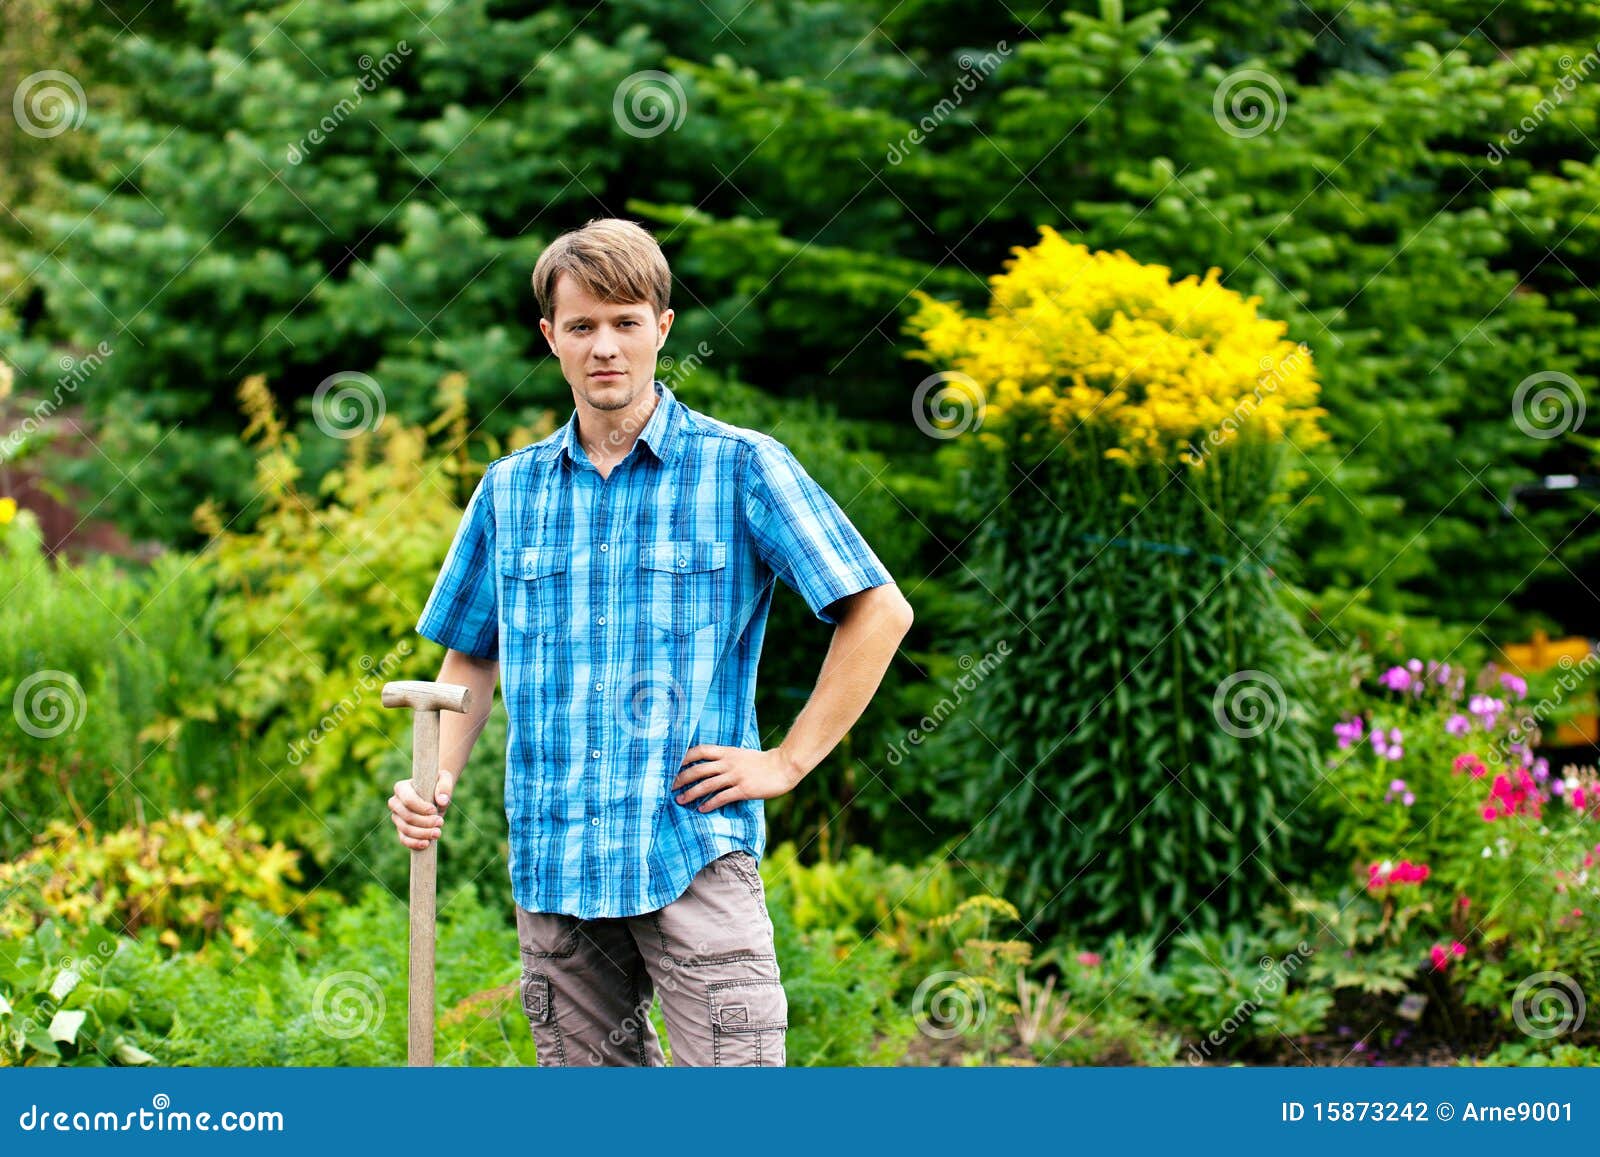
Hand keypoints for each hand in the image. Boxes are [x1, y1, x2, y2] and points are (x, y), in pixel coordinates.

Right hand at [388, 768, 456, 849]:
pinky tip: (426, 843)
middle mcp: (395, 803)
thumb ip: (444, 787)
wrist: (435, 794)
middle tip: (441, 822)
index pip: (408, 800)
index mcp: (401, 788)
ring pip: (406, 829)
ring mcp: (397, 817)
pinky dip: (414, 843)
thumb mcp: (444, 779)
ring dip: (422, 834)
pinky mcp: (401, 829)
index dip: (421, 807)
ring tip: (438, 833)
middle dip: (425, 822)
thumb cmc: (437, 784)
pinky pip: (404, 839)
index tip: (434, 811)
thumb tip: (442, 801)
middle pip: (407, 817)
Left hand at [672, 745, 801, 812]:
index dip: (684, 757)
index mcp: (727, 752)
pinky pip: (722, 797)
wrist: (783, 766)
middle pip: (698, 769)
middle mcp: (728, 763)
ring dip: (691, 793)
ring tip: (681, 800)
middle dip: (682, 778)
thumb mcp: (741, 754)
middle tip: (671, 787)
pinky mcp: (743, 789)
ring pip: (707, 785)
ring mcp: (735, 776)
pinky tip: (702, 809)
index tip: (673, 765)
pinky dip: (710, 804)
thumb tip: (710, 764)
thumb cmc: (762, 762)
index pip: (700, 751)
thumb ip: (726, 757)